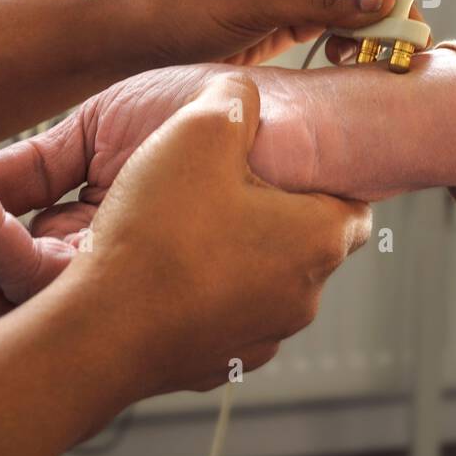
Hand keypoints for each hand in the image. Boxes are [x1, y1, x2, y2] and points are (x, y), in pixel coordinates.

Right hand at [0, 71, 370, 455]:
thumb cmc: (157, 232)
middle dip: (272, 211)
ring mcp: (262, 337)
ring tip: (186, 226)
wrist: (101, 332)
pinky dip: (202, 292)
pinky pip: (221, 314)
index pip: (354, 201)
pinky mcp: (218, 363)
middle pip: (304, 240)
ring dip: (235, 253)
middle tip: (227, 186)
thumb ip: (236, 97)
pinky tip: (163, 270)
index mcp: (318, 239)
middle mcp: (304, 296)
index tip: (292, 161)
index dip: (324, 175)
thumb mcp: (200, 130)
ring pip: (262, 280)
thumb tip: (244, 92)